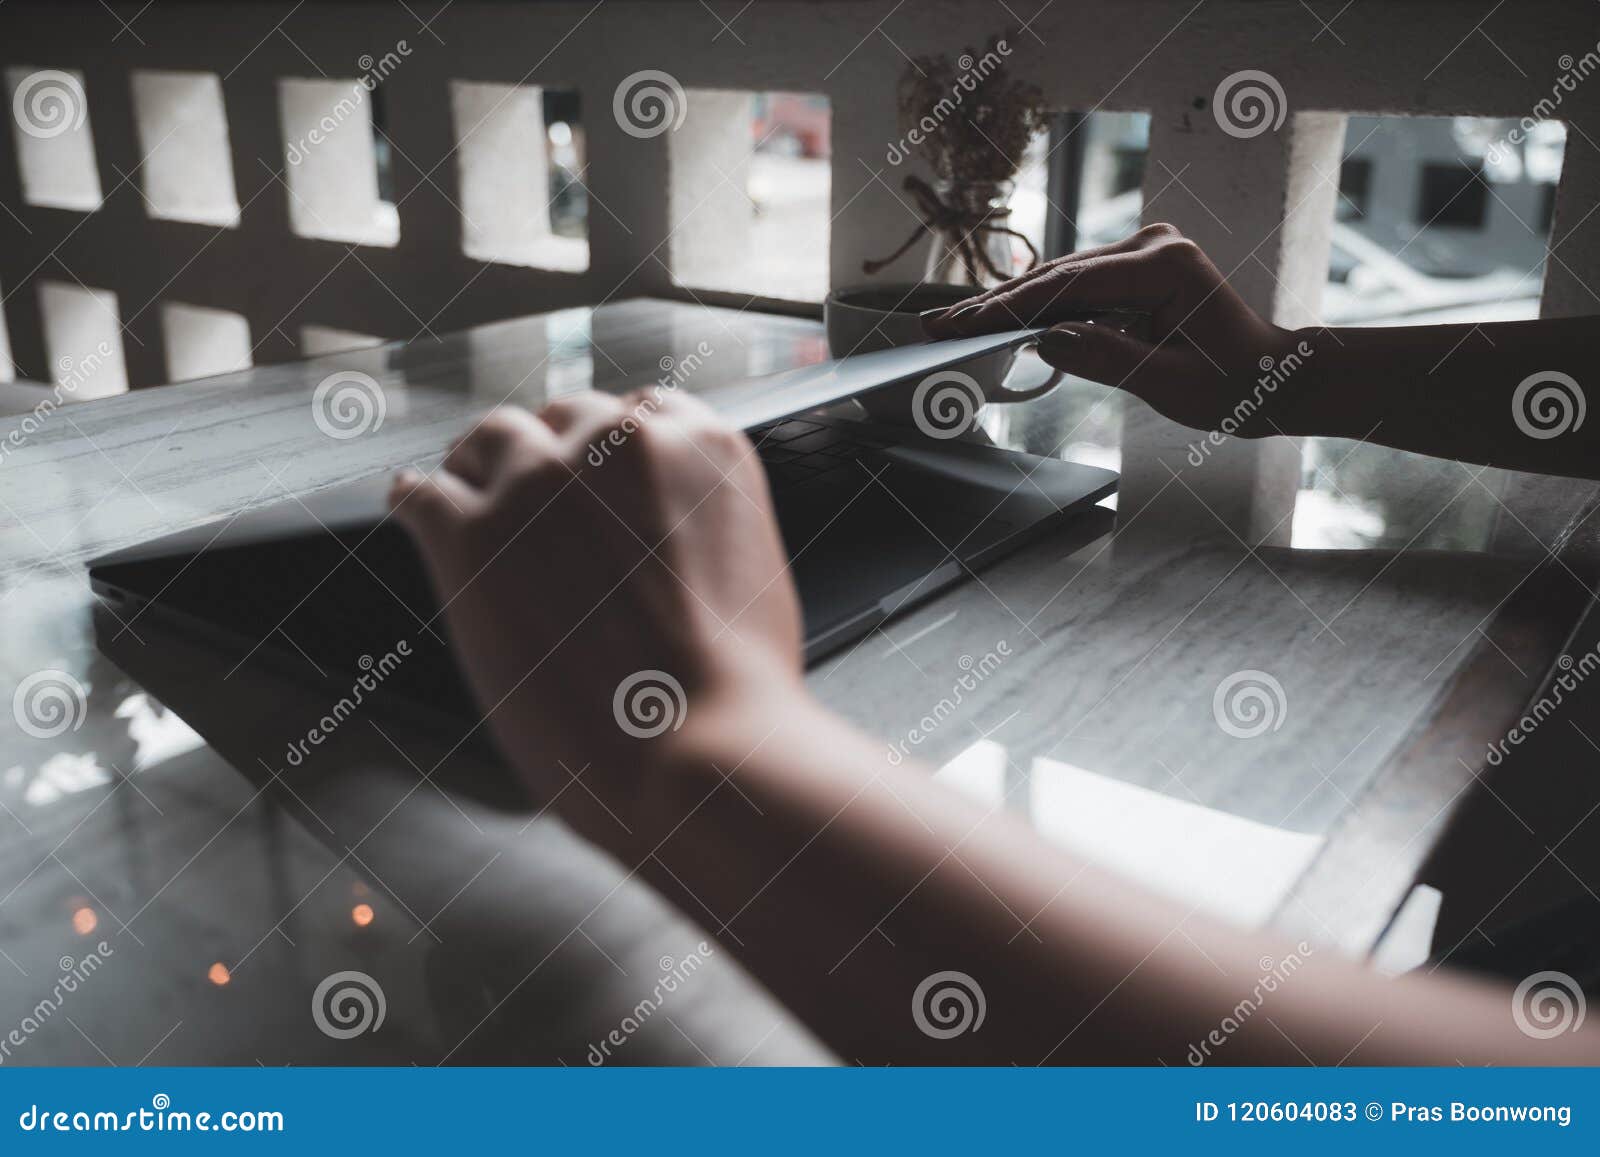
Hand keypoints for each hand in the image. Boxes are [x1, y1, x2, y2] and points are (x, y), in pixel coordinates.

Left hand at [389, 391, 804, 845]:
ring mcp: (541, 483)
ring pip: (491, 439)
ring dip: (479, 466)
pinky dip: (414, 500)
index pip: (643, 411)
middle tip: (532, 492)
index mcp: (701, 448)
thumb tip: (660, 541)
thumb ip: (698, 526)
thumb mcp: (748, 572)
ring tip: (463, 488)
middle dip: (548, 452)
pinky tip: (411, 510)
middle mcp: (620, 444)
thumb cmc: (735, 691)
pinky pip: (423, 493)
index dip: (612, 442)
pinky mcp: (473, 535)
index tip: (595, 465)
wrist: (699, 749)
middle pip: (564, 417)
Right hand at [922, 223, 1305, 435]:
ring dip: (1009, 304)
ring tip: (954, 322)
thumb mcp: (1171, 383)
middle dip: (995, 303)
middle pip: (1058, 276)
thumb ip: (1109, 360)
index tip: (965, 324)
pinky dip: (1037, 305)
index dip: (1012, 307)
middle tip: (938, 322)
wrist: (1273, 376)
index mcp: (1166, 266)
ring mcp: (1144, 252)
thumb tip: (1046, 342)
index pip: (1071, 285)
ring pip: (1061, 279)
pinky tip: (993, 317)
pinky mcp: (1136, 268)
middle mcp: (1153, 246)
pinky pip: (1077, 287)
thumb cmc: (1235, 384)